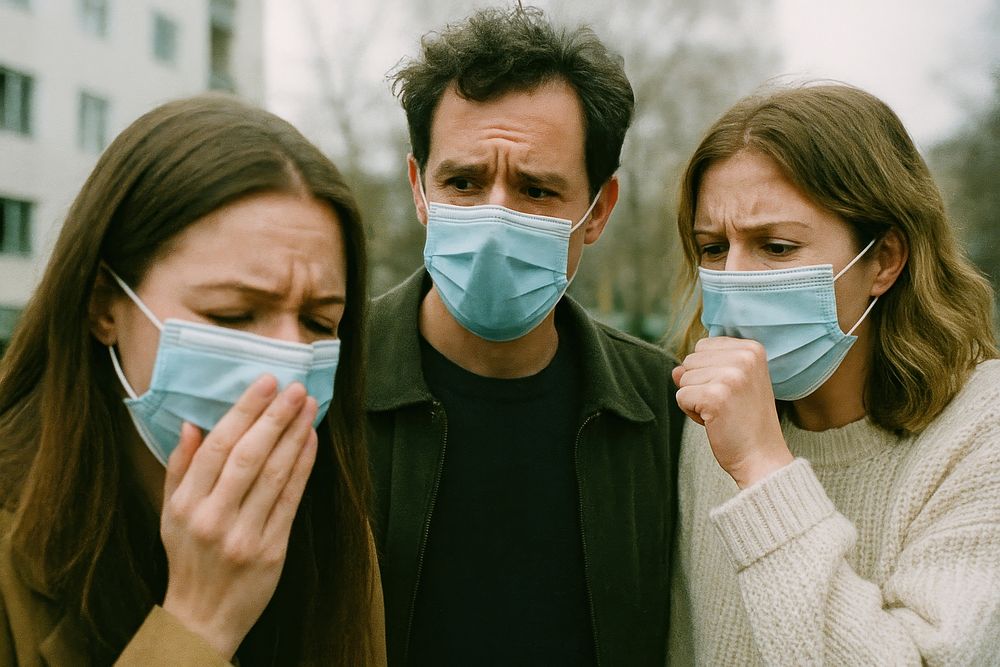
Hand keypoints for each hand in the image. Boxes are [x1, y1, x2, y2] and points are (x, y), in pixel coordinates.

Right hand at [160, 374, 317, 658]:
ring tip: (308, 406)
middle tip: (295, 387)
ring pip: (274, 474)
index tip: (265, 383)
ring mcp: (244, 535)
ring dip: (294, 435)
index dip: (244, 411)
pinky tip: (311, 440)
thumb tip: (193, 424)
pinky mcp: (272, 549)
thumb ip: (180, 468)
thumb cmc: (188, 557)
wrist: (203, 616)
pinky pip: (291, 499)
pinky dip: (303, 466)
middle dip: (274, 417)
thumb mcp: (170, 513)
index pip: (217, 447)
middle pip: (248, 456)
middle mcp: (213, 518)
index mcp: (186, 505)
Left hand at [672, 336, 792, 487]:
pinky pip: (681, 396)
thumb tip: (676, 369)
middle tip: (726, 405)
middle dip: (699, 385)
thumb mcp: (731, 385)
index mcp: (752, 349)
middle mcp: (744, 357)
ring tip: (722, 413)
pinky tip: (714, 421)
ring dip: (695, 399)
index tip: (732, 391)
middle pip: (691, 360)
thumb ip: (703, 369)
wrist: (762, 458)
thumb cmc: (746, 422)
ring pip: (683, 378)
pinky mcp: (715, 396)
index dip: (708, 372)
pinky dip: (691, 413)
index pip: (703, 346)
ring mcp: (731, 376)